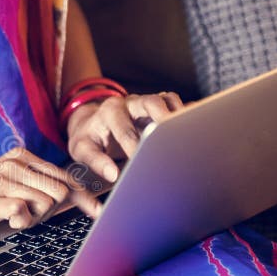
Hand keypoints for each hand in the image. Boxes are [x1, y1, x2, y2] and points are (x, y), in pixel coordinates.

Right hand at [0, 148, 99, 237]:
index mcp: (22, 158)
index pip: (65, 176)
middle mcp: (16, 165)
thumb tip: (76, 196)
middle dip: (54, 210)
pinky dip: (22, 221)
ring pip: (46, 203)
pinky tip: (8, 221)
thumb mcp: (9, 182)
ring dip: (37, 217)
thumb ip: (38, 184)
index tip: (98, 212)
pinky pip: (23, 212)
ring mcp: (4, 181)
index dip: (85, 197)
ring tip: (15, 217)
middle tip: (30, 216)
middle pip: (61, 192)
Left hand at [67, 92, 183, 183]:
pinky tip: (194, 131)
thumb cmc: (89, 138)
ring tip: (188, 136)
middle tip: (172, 141)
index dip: (134, 146)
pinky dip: (186, 115)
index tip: (140, 161)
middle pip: (152, 103)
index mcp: (110, 112)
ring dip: (179, 116)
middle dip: (163, 120)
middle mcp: (130, 103)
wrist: (92, 123)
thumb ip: (95, 161)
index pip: (125, 129)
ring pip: (168, 100)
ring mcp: (147, 103)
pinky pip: (176, 106)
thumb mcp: (82, 149)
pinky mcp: (159, 107)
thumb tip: (114, 175)